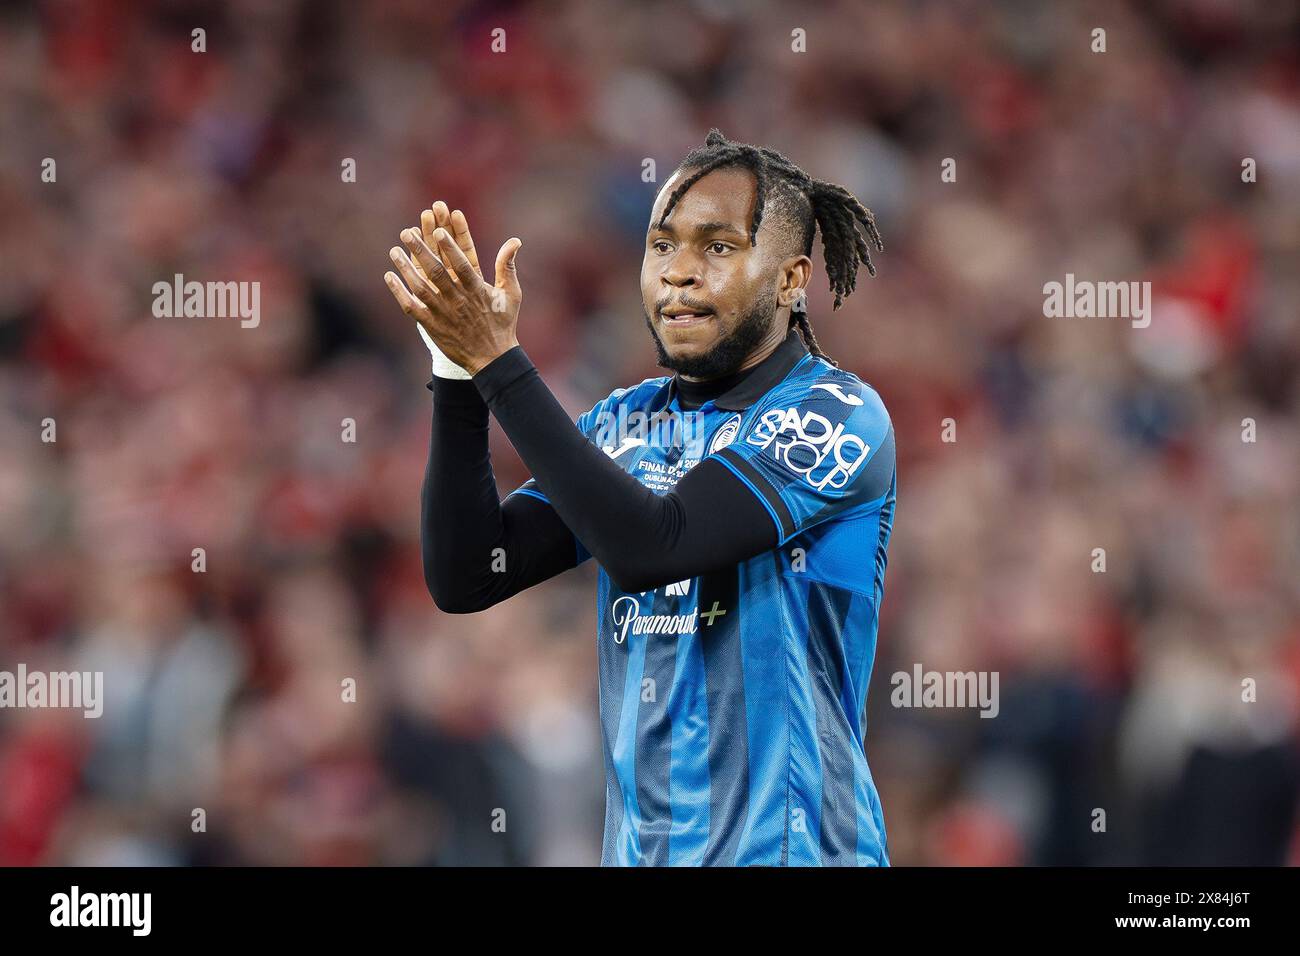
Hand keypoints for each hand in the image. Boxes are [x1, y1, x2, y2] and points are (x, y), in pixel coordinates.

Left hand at [384, 203, 522, 375]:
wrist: (492, 360)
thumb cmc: (503, 324)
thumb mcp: (511, 294)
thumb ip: (508, 266)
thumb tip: (514, 241)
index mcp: (477, 291)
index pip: (462, 265)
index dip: (450, 248)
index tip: (438, 230)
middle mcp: (458, 301)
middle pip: (437, 273)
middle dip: (421, 251)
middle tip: (406, 233)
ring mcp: (443, 314)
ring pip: (421, 288)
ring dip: (406, 269)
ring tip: (394, 251)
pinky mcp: (432, 326)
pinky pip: (412, 308)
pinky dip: (399, 293)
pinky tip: (389, 277)